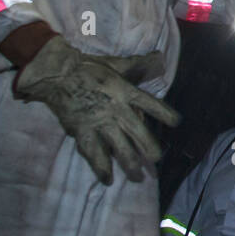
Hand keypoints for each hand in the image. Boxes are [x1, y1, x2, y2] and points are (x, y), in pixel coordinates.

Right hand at [14, 36, 178, 184]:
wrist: (58, 75)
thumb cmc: (89, 67)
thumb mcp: (117, 64)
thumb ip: (139, 63)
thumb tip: (160, 56)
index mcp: (126, 92)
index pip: (151, 105)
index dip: (164, 114)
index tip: (176, 123)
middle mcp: (116, 110)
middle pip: (138, 132)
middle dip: (149, 148)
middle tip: (156, 160)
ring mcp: (100, 123)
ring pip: (119, 147)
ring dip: (129, 163)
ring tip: (137, 176)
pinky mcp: (83, 131)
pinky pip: (94, 153)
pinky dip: (100, 167)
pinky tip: (107, 179)